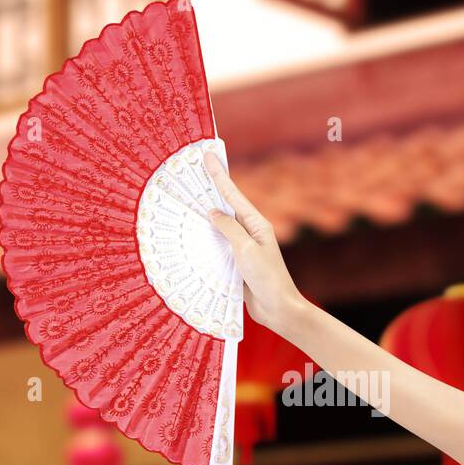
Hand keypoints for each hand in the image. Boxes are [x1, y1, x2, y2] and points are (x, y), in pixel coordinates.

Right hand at [204, 150, 304, 334]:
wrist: (277, 309)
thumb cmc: (267, 278)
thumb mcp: (246, 249)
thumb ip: (229, 229)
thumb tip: (213, 212)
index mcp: (257, 224)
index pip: (233, 195)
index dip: (218, 175)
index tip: (208, 155)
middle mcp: (250, 233)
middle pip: (225, 208)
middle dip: (208, 191)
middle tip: (191, 173)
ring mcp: (242, 248)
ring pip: (219, 228)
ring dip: (203, 217)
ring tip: (186, 201)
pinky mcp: (236, 264)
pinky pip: (217, 248)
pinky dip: (205, 241)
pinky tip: (191, 238)